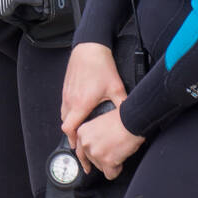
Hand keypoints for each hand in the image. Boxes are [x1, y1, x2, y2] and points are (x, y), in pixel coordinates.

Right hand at [60, 41, 127, 162]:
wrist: (89, 48)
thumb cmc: (100, 66)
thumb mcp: (116, 88)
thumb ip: (123, 105)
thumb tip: (134, 116)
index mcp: (81, 103)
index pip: (70, 128)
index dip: (73, 141)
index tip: (78, 148)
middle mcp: (71, 100)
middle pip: (65, 124)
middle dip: (72, 136)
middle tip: (80, 144)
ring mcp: (67, 93)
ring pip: (63, 114)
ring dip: (70, 124)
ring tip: (80, 130)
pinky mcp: (66, 88)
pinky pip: (64, 105)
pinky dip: (69, 113)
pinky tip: (79, 112)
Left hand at [76, 106, 144, 179]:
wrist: (132, 121)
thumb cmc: (121, 119)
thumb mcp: (99, 123)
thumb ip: (92, 135)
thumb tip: (95, 147)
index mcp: (82, 132)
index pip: (80, 152)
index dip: (86, 160)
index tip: (87, 166)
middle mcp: (86, 143)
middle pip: (91, 161)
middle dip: (102, 159)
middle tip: (113, 152)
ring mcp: (95, 153)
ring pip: (101, 168)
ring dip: (110, 164)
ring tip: (119, 151)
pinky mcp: (106, 161)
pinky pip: (110, 174)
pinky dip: (116, 171)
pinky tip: (121, 162)